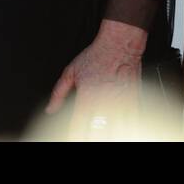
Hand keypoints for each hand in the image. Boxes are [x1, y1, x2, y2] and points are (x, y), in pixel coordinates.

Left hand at [45, 20, 143, 139]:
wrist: (120, 44)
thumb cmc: (97, 55)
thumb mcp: (70, 71)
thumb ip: (58, 93)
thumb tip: (50, 109)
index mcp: (86, 98)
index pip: (77, 127)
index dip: (74, 137)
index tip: (74, 138)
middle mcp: (103, 103)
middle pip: (96, 133)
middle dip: (91, 138)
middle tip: (88, 138)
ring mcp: (119, 104)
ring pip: (115, 131)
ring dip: (110, 136)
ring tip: (104, 136)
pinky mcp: (133, 102)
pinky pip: (131, 123)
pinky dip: (127, 130)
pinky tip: (123, 133)